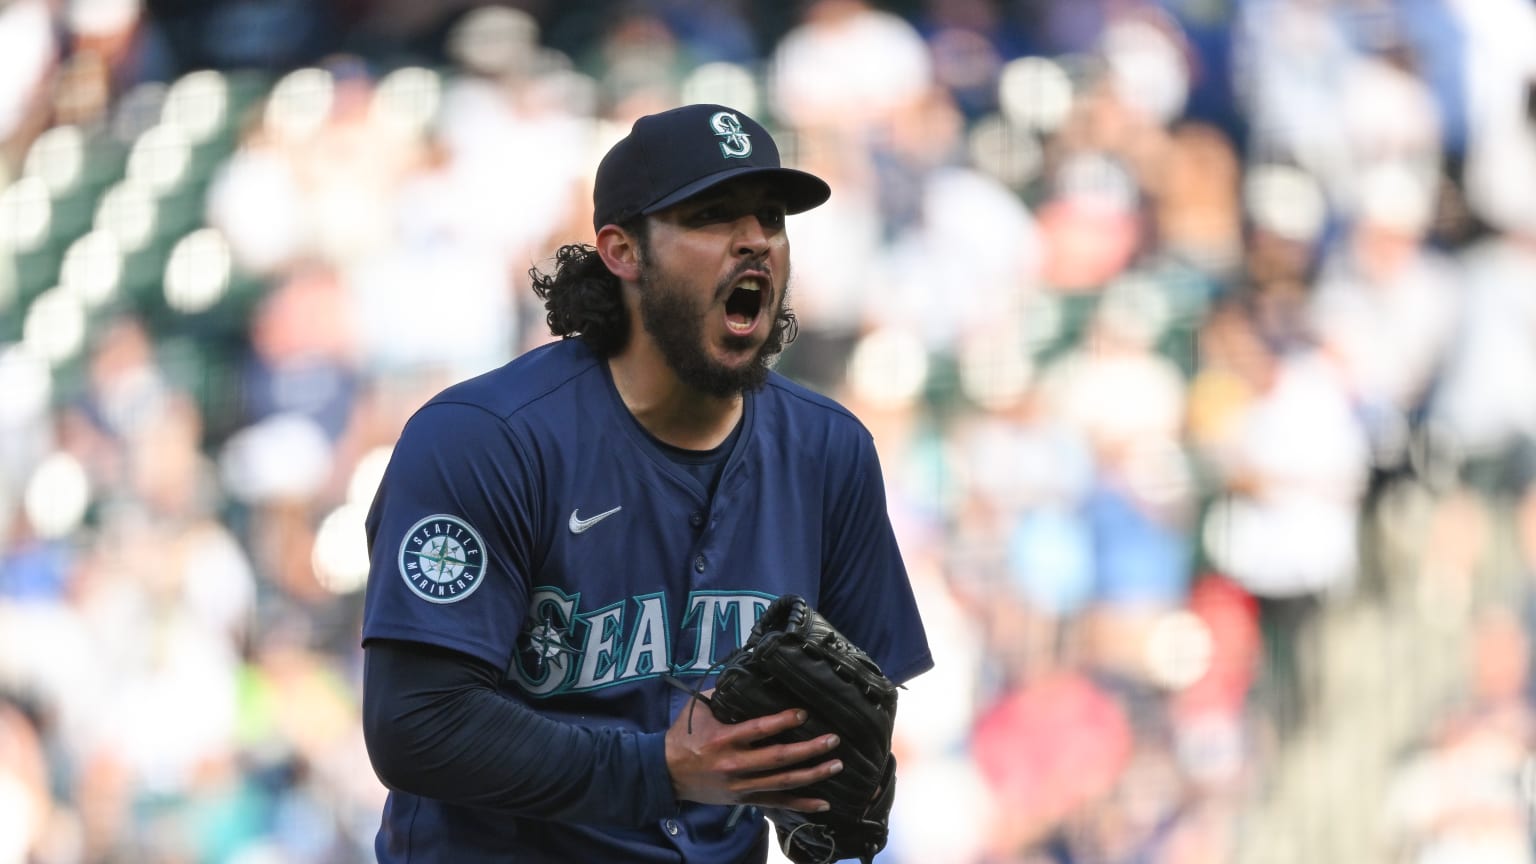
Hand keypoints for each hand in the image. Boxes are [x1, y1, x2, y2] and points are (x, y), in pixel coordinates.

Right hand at [664, 691, 842, 812]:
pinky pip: (777, 803)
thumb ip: (723, 693)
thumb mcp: (697, 709)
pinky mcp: (744, 799)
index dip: (782, 721)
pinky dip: (801, 805)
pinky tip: (823, 804)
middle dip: (809, 750)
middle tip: (833, 740)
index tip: (803, 713)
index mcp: (723, 739)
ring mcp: (741, 786)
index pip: (758, 729)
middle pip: (778, 759)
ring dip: (812, 775)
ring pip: (783, 783)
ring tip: (836, 764)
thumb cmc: (683, 736)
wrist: (666, 773)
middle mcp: (734, 764)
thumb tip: (748, 671)